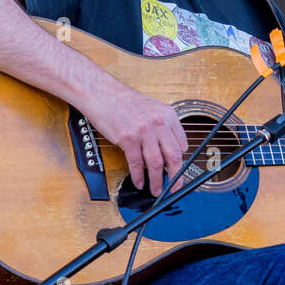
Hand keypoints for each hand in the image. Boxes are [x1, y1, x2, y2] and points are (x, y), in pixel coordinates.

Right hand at [82, 79, 188, 196]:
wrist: (102, 93)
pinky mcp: (128, 138)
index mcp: (168, 115)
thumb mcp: (151, 108)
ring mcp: (143, 131)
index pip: (182, 144)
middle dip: (176, 176)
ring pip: (156, 163)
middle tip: (175, 188)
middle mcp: (158, 122)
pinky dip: (139, 176)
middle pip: (173, 156)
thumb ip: (162, 127)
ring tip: (156, 190)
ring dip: (157, 181)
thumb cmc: (124, 101)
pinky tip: (139, 182)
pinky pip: (137, 163)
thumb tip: (168, 150)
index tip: (179, 172)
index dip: (181, 161)